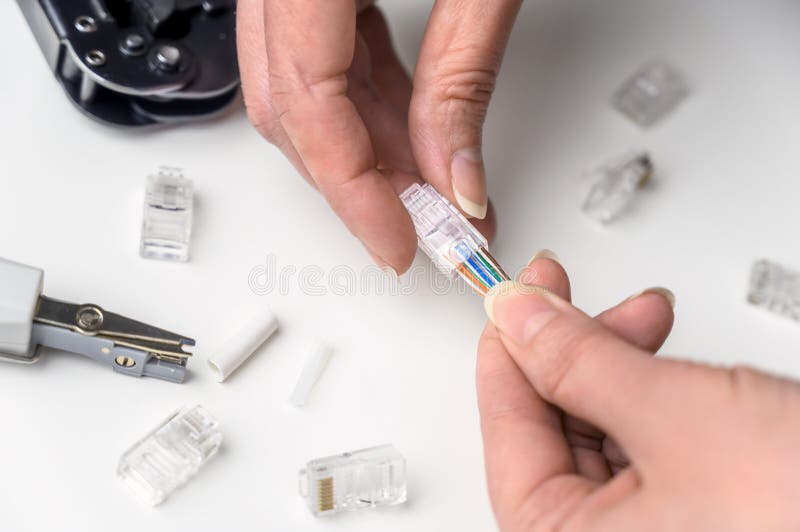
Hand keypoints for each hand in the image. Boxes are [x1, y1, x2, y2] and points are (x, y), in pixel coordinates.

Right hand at [237, 0, 521, 272]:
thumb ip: (463, 76)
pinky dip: (376, 107)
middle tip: (427, 227)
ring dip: (375, 151)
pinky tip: (419, 140)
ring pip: (310, 89)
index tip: (397, 240)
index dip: (352, 186)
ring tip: (439, 191)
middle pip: (292, 108)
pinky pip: (333, 59)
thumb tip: (458, 178)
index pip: (304, 99)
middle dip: (362, 182)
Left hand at [477, 253, 799, 530]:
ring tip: (646, 317)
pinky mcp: (690, 523)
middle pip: (550, 432)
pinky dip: (649, 399)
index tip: (515, 295)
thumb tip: (518, 318)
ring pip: (598, 436)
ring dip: (613, 367)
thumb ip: (581, 363)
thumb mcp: (675, 418)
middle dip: (570, 351)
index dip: (507, 351)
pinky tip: (665, 359)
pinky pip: (644, 452)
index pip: (506, 434)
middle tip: (576, 294)